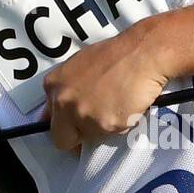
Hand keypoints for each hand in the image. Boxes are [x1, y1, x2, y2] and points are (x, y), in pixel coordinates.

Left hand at [43, 21, 169, 150]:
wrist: (143, 54)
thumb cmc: (118, 55)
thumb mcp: (81, 66)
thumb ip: (69, 89)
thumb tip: (66, 106)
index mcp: (54, 85)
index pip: (50, 122)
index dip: (65, 126)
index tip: (74, 127)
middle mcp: (63, 101)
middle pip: (62, 138)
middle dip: (78, 136)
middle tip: (95, 124)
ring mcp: (82, 114)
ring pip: (91, 137)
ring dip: (104, 127)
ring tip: (118, 106)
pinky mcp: (103, 124)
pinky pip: (111, 134)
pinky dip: (120, 125)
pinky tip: (127, 106)